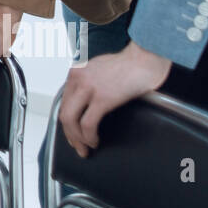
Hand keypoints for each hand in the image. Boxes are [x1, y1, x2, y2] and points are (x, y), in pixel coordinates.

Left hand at [58, 42, 172, 157]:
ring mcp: (89, 89)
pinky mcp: (103, 98)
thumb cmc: (127, 64)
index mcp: (75, 73)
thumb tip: (85, 100)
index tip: (72, 133)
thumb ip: (88, 81)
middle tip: (77, 147)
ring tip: (86, 148)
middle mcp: (78, 79)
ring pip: (71, 120)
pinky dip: (89, 137)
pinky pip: (88, 124)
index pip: (63, 103)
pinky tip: (95, 141)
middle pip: (64, 113)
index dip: (67, 121)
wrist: (143, 58)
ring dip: (77, 139)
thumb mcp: (98, 68)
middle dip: (69, 135)